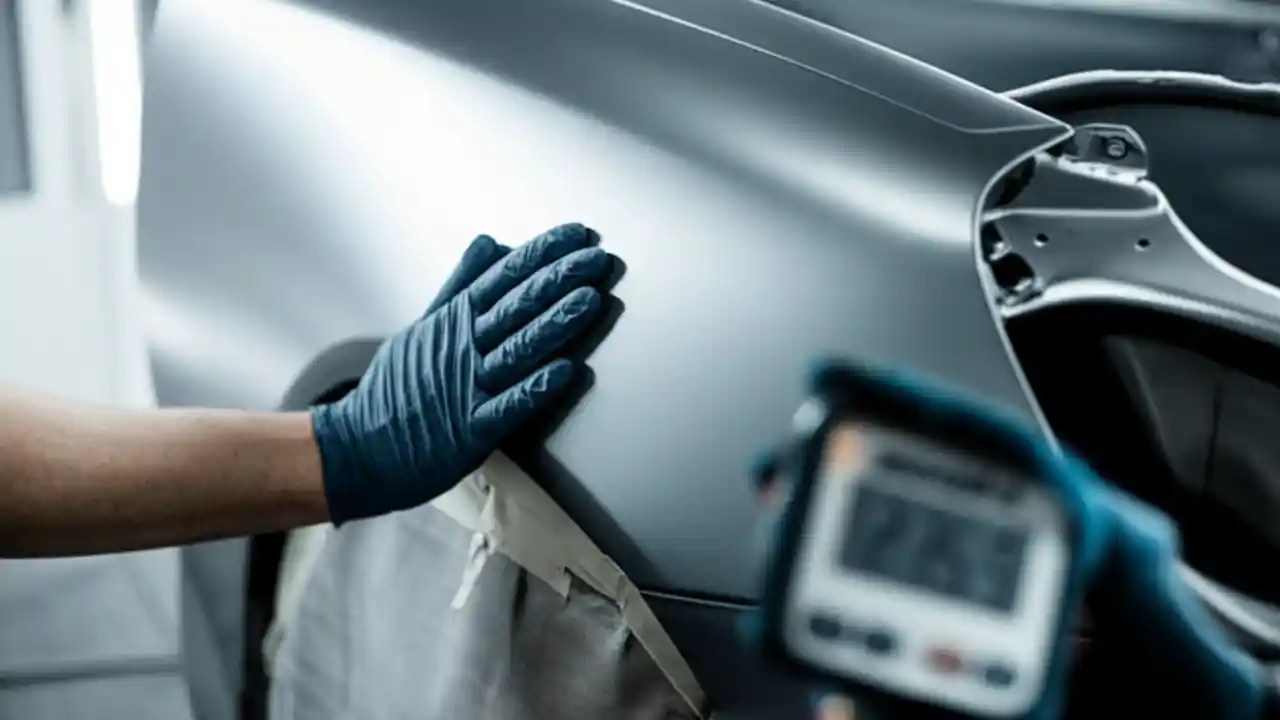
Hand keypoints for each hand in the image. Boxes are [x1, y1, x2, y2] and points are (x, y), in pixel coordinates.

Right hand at [312, 223, 611, 523]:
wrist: (358, 450)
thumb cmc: (396, 390)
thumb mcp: (423, 326)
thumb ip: (460, 285)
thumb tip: (489, 242)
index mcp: (453, 320)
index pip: (503, 277)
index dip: (542, 253)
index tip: (577, 234)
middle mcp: (461, 348)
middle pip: (515, 307)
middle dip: (558, 279)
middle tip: (597, 259)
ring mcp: (465, 388)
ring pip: (516, 349)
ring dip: (555, 325)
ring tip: (590, 301)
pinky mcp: (469, 431)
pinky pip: (507, 406)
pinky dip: (536, 388)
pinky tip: (566, 371)